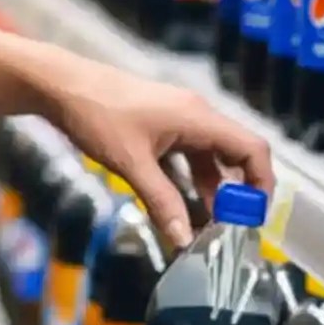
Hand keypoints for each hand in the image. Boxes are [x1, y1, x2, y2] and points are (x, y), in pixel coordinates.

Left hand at [37, 53, 274, 246]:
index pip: (252, 148)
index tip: (253, 216)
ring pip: (209, 156)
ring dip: (211, 189)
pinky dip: (189, 179)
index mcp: (198, 118)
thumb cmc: (97, 116)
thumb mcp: (131, 164)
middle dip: (236, 192)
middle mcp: (195, 115)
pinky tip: (179, 204)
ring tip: (205, 224)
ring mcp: (178, 117)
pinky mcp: (161, 123)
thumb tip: (184, 238)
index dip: (261, 183)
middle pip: (235, 154)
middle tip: (228, 227)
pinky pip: (188, 153)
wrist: (62, 85)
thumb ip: (161, 201)